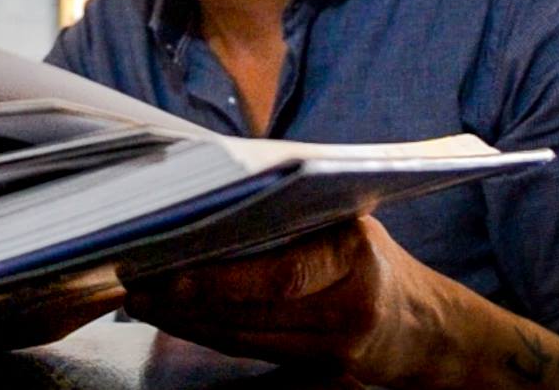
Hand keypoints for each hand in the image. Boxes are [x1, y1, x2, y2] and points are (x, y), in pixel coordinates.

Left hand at [121, 216, 452, 386]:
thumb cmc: (367, 253)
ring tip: (141, 301)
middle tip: (135, 284)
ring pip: (244, 336)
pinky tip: (174, 319)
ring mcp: (336, 343)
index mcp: (353, 250)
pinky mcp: (320, 368)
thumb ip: (290, 206)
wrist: (424, 325)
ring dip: (186, 321)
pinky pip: (250, 350)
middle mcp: (349, 301)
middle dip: (186, 299)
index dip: (218, 279)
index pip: (281, 272)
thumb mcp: (343, 217)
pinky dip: (207, 334)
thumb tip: (205, 189)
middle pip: (253, 310)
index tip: (166, 269)